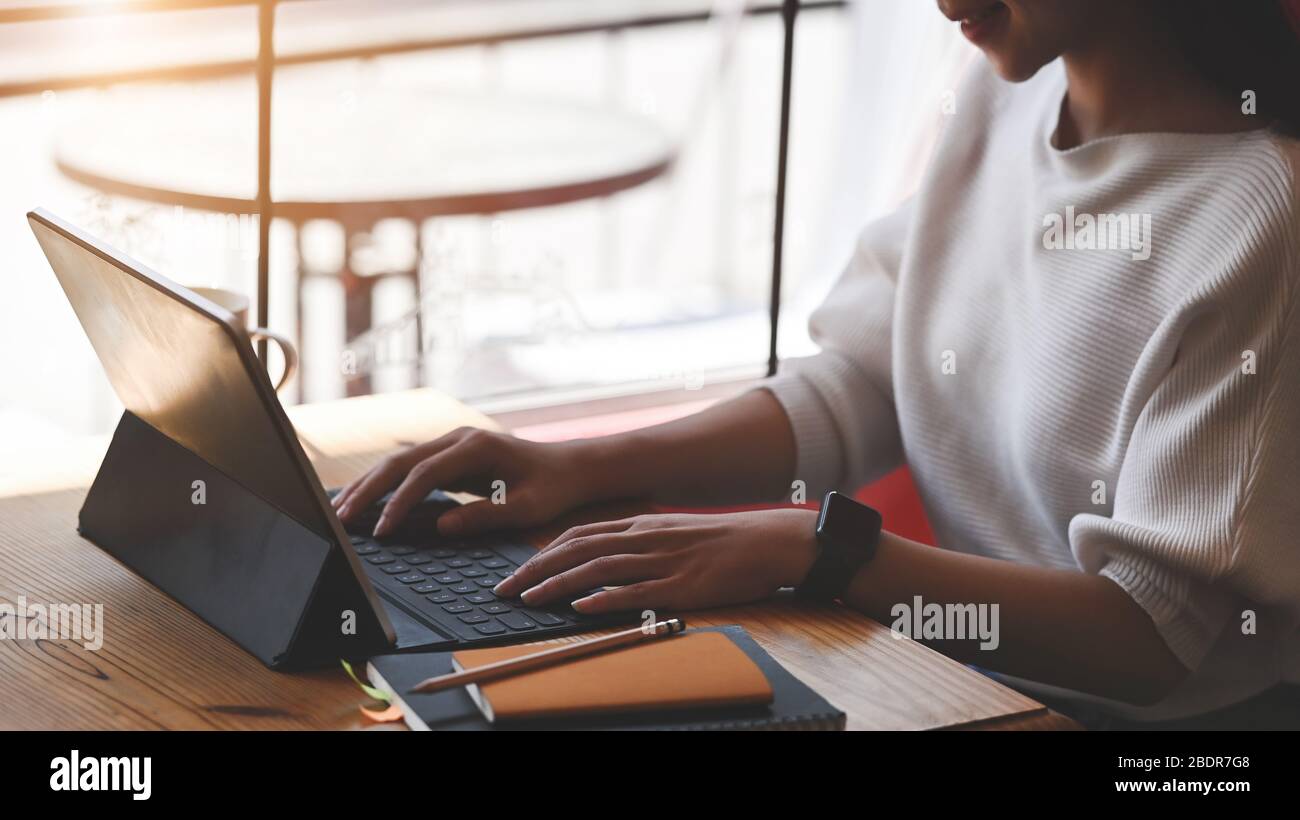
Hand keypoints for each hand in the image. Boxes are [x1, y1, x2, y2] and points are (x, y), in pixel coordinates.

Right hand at [332, 427, 603, 536]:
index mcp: (477, 448)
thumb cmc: (552, 488)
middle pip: (401, 462)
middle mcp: (458, 439)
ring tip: (342, 512)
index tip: (382, 530)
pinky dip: (383, 484)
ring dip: (369, 485)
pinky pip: (408, 468)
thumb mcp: (527, 508)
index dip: (399, 502)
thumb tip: (442, 526)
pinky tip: (363, 501)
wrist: (569, 466)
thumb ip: (487, 516)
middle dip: (369, 490)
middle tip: (342, 520)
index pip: (425, 475)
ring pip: (398, 462)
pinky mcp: (448, 455)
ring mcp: (451, 443)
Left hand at [493, 508, 819, 614]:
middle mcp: (645, 538)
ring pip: (599, 570)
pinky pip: (637, 592)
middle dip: (536, 570)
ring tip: (529, 599)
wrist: (768, 541)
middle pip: (578, 550)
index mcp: (641, 525)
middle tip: (505, 590)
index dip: (543, 553)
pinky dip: (605, 599)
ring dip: (559, 584)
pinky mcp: (683, 585)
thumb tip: (603, 559)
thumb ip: (638, 543)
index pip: (579, 535)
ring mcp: (663, 561)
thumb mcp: (673, 532)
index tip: (516, 571)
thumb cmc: (722, 540)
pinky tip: (581, 607)